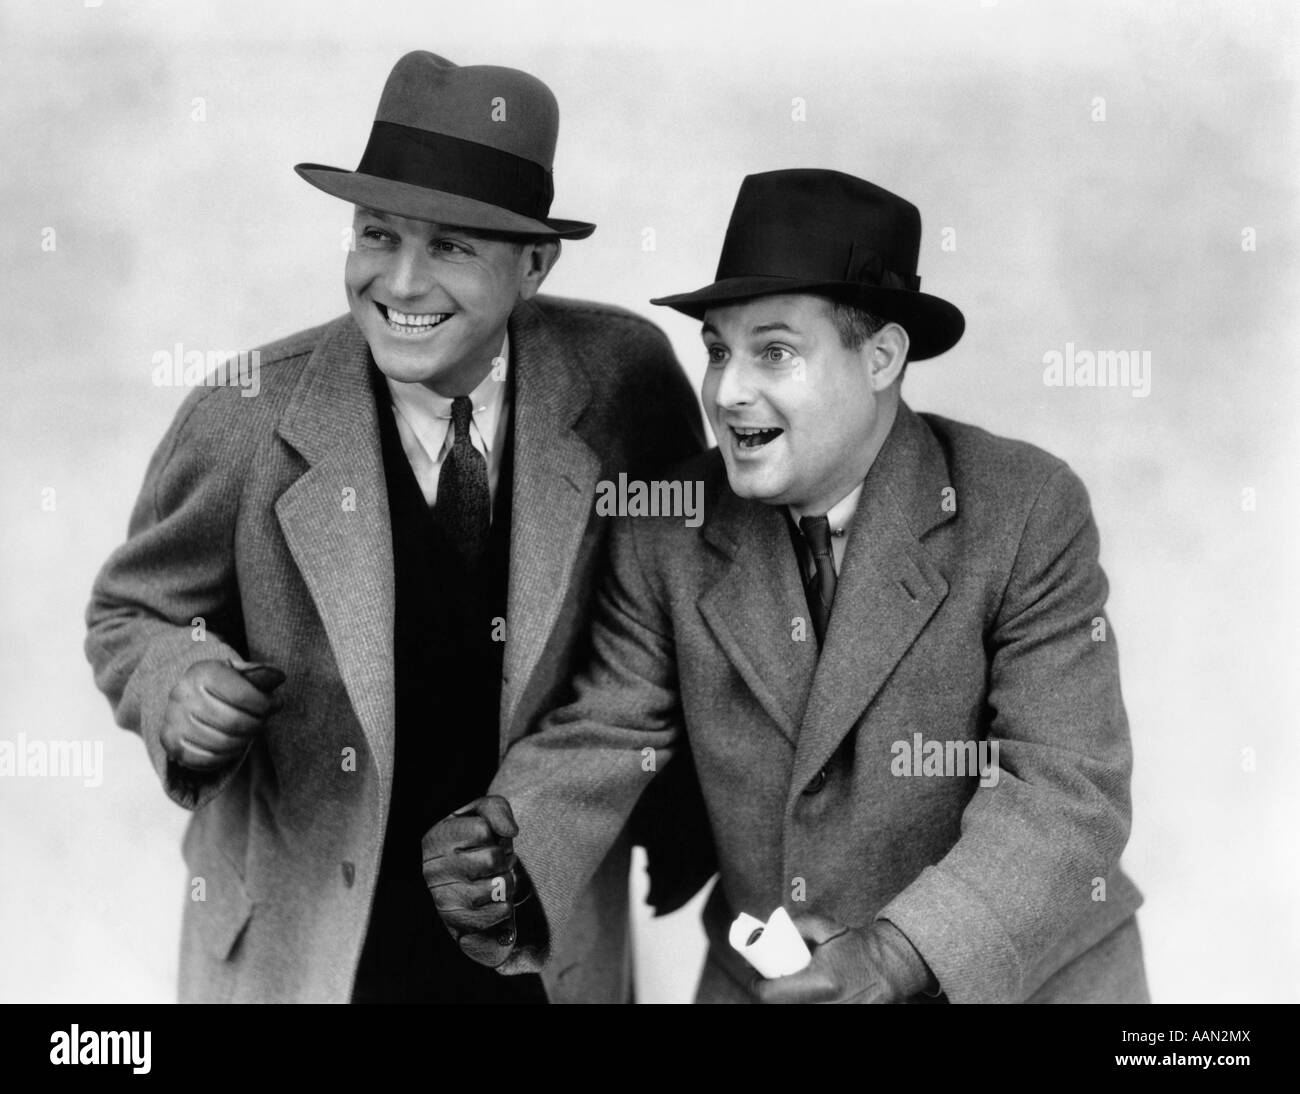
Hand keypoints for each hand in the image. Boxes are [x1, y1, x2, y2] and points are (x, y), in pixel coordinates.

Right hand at [161, 657, 284, 771]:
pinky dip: (224, 757)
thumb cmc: (221, 684)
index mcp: (202, 672)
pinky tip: (230, 745)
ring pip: (221, 744)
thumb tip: (279, 677)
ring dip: (242, 742)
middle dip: (256, 725)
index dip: (266, 705)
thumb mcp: (238, 672)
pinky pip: (205, 759)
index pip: (243, 695)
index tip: (275, 705)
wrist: (187, 697)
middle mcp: (183, 694)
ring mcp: (173, 719)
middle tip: (261, 721)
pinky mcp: (169, 742)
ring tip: (247, 733)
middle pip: (234, 722)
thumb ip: (259, 674)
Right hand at [421, 795, 521, 967]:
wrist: (456, 884)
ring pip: (500, 885)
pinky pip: (503, 910)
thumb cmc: (472, 843)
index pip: (483, 829)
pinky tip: (490, 899)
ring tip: (492, 879)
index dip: (495, 833)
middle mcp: (434, 869)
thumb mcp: (479, 816)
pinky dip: (505, 903)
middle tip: (494, 861)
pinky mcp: (460, 923)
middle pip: (493, 858)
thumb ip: (495, 811)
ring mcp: (445, 898)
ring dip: (506, 881)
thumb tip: (510, 831)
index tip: (488, 840)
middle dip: (503, 857)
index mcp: (436, 838)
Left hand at [752, 915, 935, 1003]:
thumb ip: (798, 925)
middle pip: (781, 1007)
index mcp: (821, 983)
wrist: (890, 966)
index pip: (771, 995)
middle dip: (772, 994)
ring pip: (794, 1011)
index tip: (755, 977)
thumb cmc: (857, 946)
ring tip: (786, 988)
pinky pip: (813, 1013)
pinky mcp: (845, 1018)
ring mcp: (837, 1015)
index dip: (756, 985)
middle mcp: (828, 1006)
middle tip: (769, 981)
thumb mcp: (826, 928)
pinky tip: (803, 997)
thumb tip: (770, 930)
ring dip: (787, 1001)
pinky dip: (804, 1005)